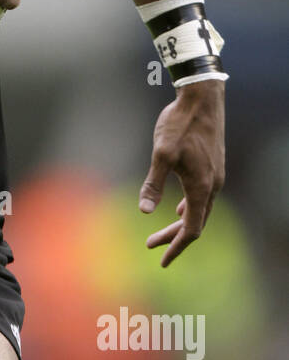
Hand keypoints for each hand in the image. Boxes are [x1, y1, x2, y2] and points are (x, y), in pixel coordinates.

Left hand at [139, 80, 224, 266]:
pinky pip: (202, 195)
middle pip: (195, 222)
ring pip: (199, 208)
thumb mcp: (161, 154)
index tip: (162, 261)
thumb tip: (144, 211)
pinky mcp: (212, 165)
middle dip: (173, 237)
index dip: (176, 246)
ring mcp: (214, 175)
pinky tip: (178, 207)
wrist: (201, 98)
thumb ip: (153, 184)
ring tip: (161, 231)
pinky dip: (189, 207)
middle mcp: (212, 185)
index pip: (191, 229)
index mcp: (201, 187)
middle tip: (150, 246)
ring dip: (180, 222)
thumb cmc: (179, 124)